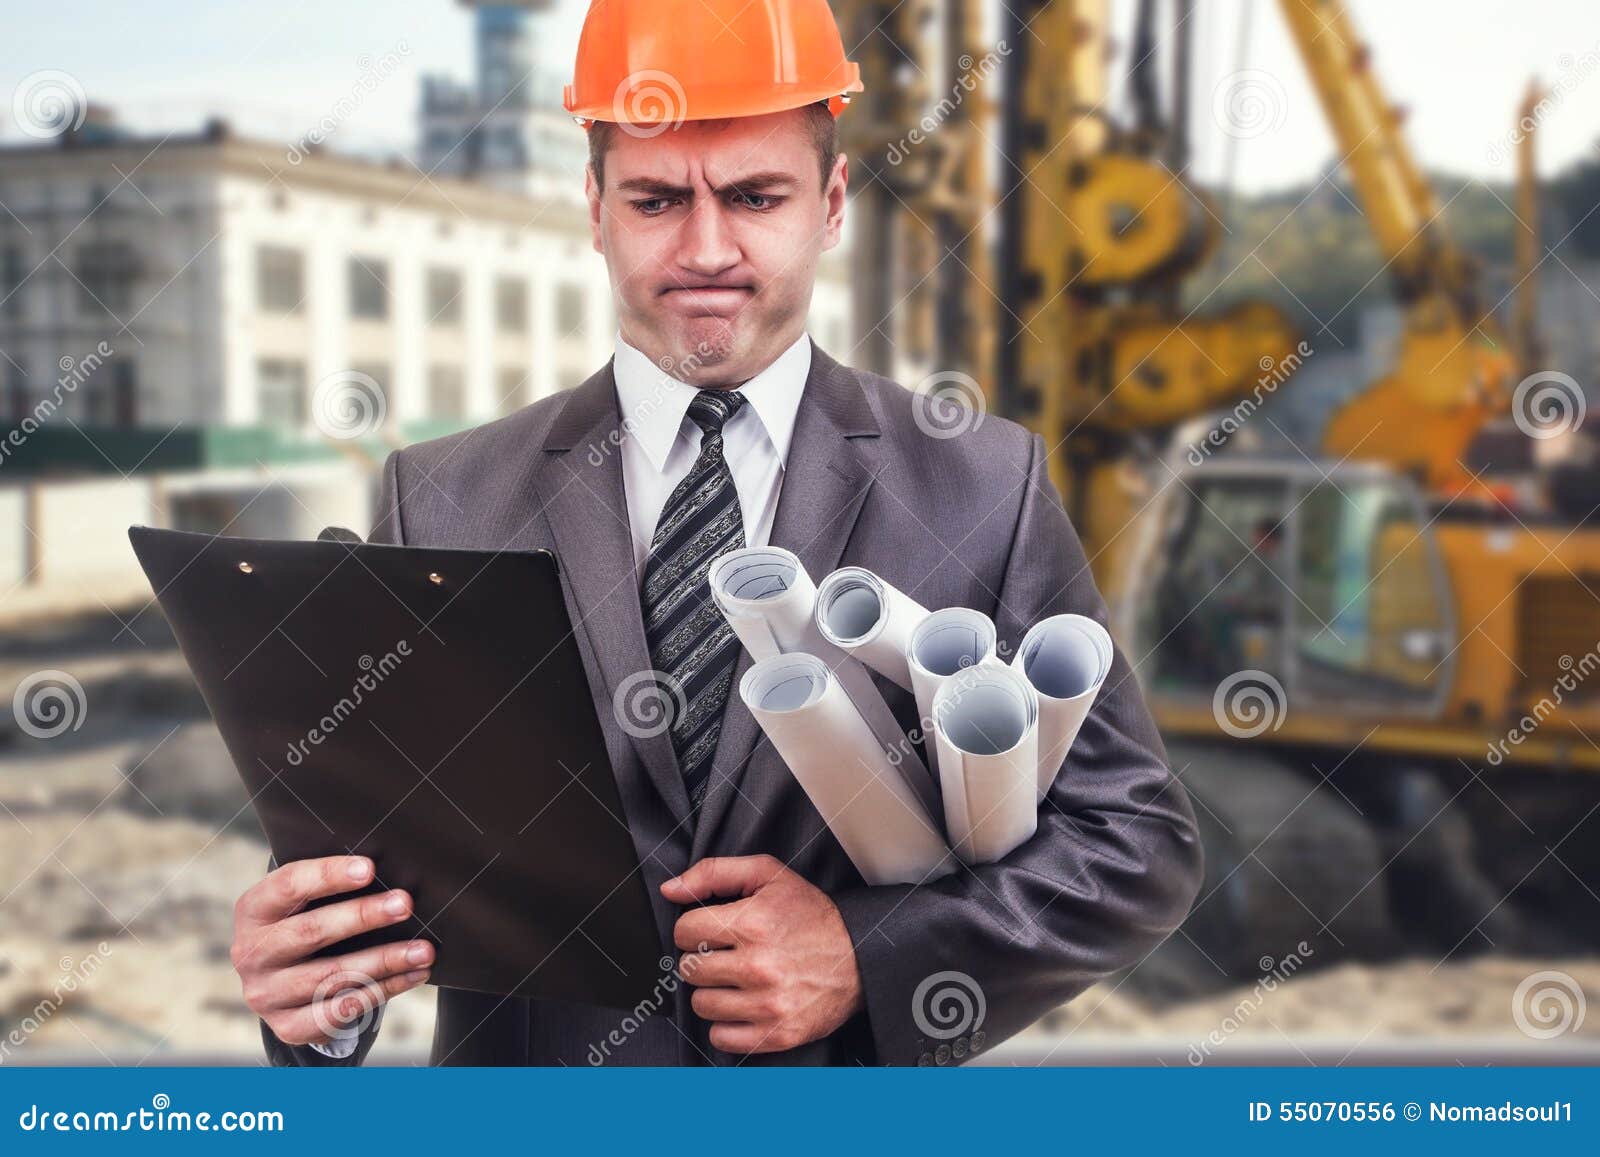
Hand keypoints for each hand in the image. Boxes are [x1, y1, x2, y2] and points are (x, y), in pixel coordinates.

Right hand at [231, 855, 432, 1047]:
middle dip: (363, 916)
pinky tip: (413, 975)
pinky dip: (382, 991)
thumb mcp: (304, 899)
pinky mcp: (287, 1026)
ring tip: (423, 950)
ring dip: (384, 961)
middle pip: (311, 932)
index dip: (328, 875)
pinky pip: (340, 1012)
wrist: (285, 977)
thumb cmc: (307, 920)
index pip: (288, 886)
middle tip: (404, 904)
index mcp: (253, 911)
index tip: (370, 868)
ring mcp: (266, 994)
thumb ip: (331, 883)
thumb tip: (390, 866)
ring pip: (331, 977)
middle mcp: (251, 954)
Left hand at [662, 854, 863, 1053]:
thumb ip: (714, 873)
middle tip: (725, 954)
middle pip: (690, 969)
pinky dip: (726, 1025)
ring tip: (735, 980)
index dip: (694, 928)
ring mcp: (768, 1003)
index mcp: (753, 922)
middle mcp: (758, 965)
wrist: (861, 955)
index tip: (710, 931)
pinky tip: (743, 1006)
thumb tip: (670, 890)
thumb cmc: (812, 914)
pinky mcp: (777, 1033)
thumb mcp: (768, 875)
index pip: (684, 932)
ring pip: (701, 1004)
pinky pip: (721, 1037)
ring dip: (713, 992)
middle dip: (703, 959)